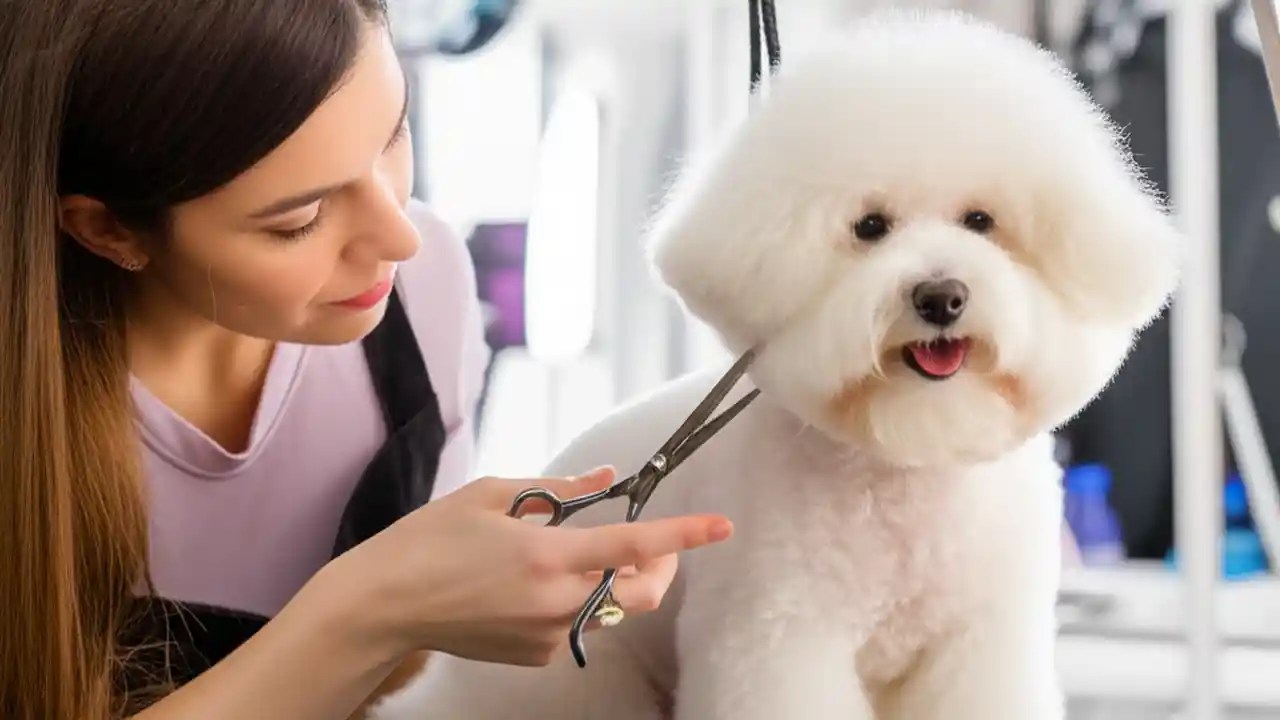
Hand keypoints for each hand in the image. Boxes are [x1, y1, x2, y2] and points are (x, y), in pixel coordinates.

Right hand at [324, 467, 733, 666]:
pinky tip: (531, 585)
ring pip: (610, 609)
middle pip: (641, 592)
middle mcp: (556, 601)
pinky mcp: (536, 655)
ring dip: (612, 581)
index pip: (634, 546)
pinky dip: (574, 600)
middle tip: (651, 541)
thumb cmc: (429, 542)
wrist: (384, 607)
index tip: (721, 525)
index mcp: (547, 554)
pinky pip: (576, 625)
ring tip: (569, 554)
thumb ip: (559, 490)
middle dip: (661, 567)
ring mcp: (548, 635)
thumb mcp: (491, 496)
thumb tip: (607, 479)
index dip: (684, 535)